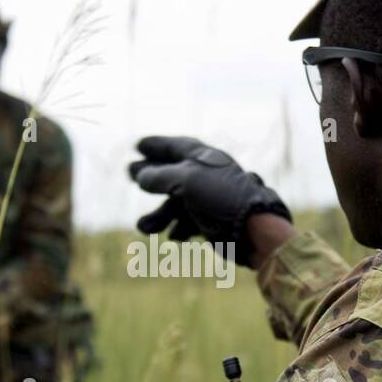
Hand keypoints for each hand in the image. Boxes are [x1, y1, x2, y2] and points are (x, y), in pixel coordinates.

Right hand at [127, 136, 291, 267]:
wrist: (251, 228)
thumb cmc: (220, 197)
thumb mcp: (185, 181)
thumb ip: (159, 176)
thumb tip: (140, 176)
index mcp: (201, 157)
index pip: (174, 146)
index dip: (155, 145)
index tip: (137, 146)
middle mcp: (203, 175)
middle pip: (170, 173)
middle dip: (150, 176)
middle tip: (129, 174)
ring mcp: (207, 198)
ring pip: (175, 204)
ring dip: (159, 215)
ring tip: (144, 227)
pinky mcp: (211, 220)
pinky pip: (188, 222)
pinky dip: (179, 229)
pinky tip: (175, 236)